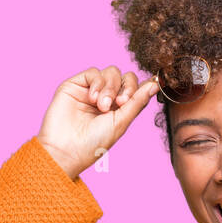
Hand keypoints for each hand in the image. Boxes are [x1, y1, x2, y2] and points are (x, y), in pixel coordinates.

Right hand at [37, 66, 159, 179]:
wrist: (65, 150)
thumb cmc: (93, 143)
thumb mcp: (121, 122)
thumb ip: (137, 101)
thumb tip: (156, 83)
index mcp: (118, 109)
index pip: (134, 87)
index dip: (137, 88)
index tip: (133, 98)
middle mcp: (105, 98)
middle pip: (124, 77)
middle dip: (125, 87)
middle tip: (118, 103)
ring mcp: (90, 91)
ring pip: (111, 72)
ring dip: (110, 87)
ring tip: (101, 106)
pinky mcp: (75, 85)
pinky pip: (93, 72)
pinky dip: (97, 83)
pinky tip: (92, 98)